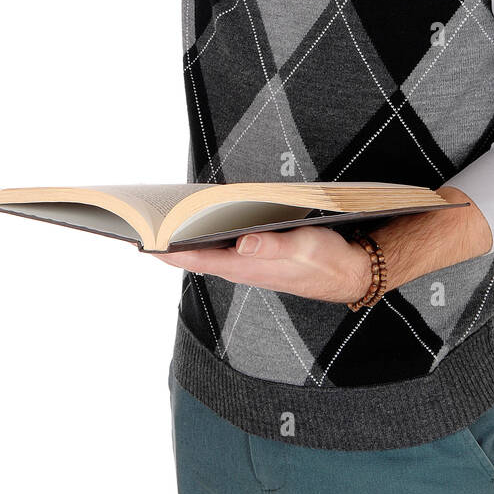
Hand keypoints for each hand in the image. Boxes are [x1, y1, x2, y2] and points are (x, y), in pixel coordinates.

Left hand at [152, 224, 373, 303]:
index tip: (144, 241)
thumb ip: (271, 246)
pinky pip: (223, 250)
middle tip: (145, 223)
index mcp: (246, 266)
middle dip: (169, 242)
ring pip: (207, 253)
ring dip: (186, 240)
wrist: (349, 272)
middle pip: (195, 257)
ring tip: (164, 222)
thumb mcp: (301, 247)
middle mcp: (241, 268)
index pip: (196, 259)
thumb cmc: (326, 260)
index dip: (168, 251)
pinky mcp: (257, 260)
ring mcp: (248, 266)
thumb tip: (242, 244)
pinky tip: (203, 225)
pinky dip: (207, 238)